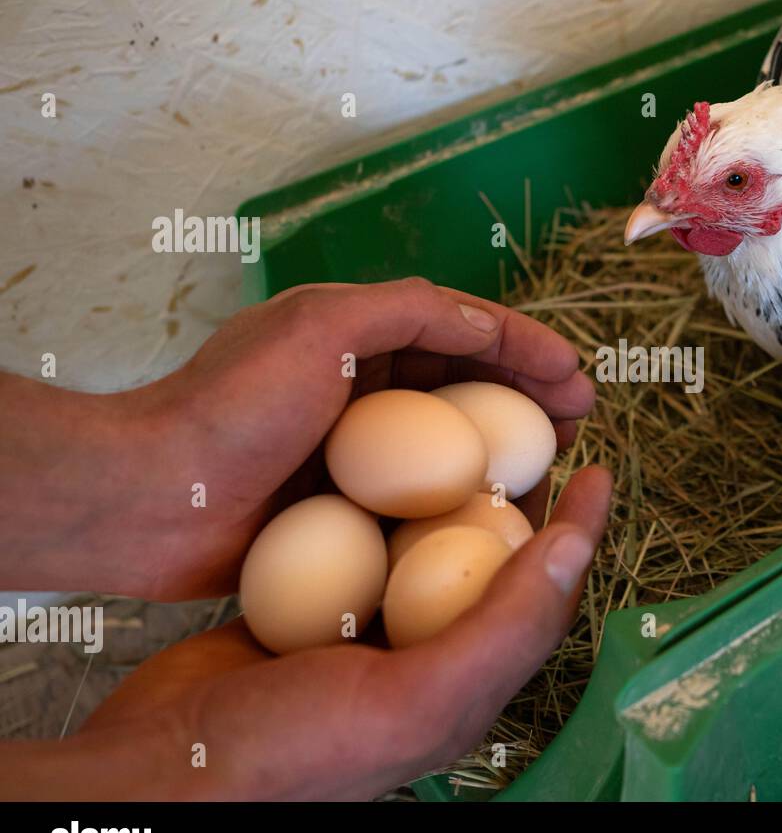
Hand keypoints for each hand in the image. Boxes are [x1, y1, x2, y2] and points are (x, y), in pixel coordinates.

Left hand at [0, 278, 595, 599]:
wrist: (150, 501)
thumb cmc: (230, 409)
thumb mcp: (321, 327)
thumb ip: (404, 309)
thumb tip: (483, 321)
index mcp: (355, 334)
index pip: (461, 330)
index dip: (526, 350)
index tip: (577, 381)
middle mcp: (360, 388)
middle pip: (465, 386)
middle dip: (529, 398)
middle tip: (580, 424)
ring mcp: (353, 452)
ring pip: (450, 445)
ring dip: (506, 452)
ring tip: (555, 471)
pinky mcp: (343, 507)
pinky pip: (422, 500)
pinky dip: (465, 503)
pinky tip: (498, 522)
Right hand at [0, 466, 612, 799]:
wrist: (166, 771)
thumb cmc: (299, 749)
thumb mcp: (417, 695)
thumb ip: (502, 626)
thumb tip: (574, 548)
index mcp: (465, 681)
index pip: (542, 593)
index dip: (577, 532)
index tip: (599, 469)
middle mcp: (423, 652)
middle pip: (484, 559)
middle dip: (511, 494)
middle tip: (522, 428)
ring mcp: (365, 629)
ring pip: (420, 542)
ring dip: (440, 485)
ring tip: (451, 423)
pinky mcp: (310, 608)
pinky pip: (355, 541)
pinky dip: (370, 498)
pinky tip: (369, 454)